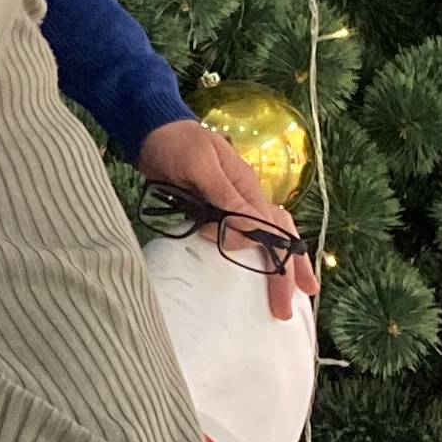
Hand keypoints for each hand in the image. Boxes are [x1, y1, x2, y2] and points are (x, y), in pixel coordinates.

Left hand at [137, 118, 319, 320]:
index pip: (272, 232)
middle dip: (287, 273)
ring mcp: (230, 205)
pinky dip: (248, 254)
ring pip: (261, 239)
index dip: (281, 264)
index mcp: (248, 189)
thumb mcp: (201, 166)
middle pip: (277, 238)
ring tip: (281, 296)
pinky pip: (236, 235)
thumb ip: (226, 197)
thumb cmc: (177, 144)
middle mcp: (245, 199)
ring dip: (274, 266)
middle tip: (287, 309)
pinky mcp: (213, 210)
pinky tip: (254, 271)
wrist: (154, 132)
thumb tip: (254, 229)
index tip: (286, 292)